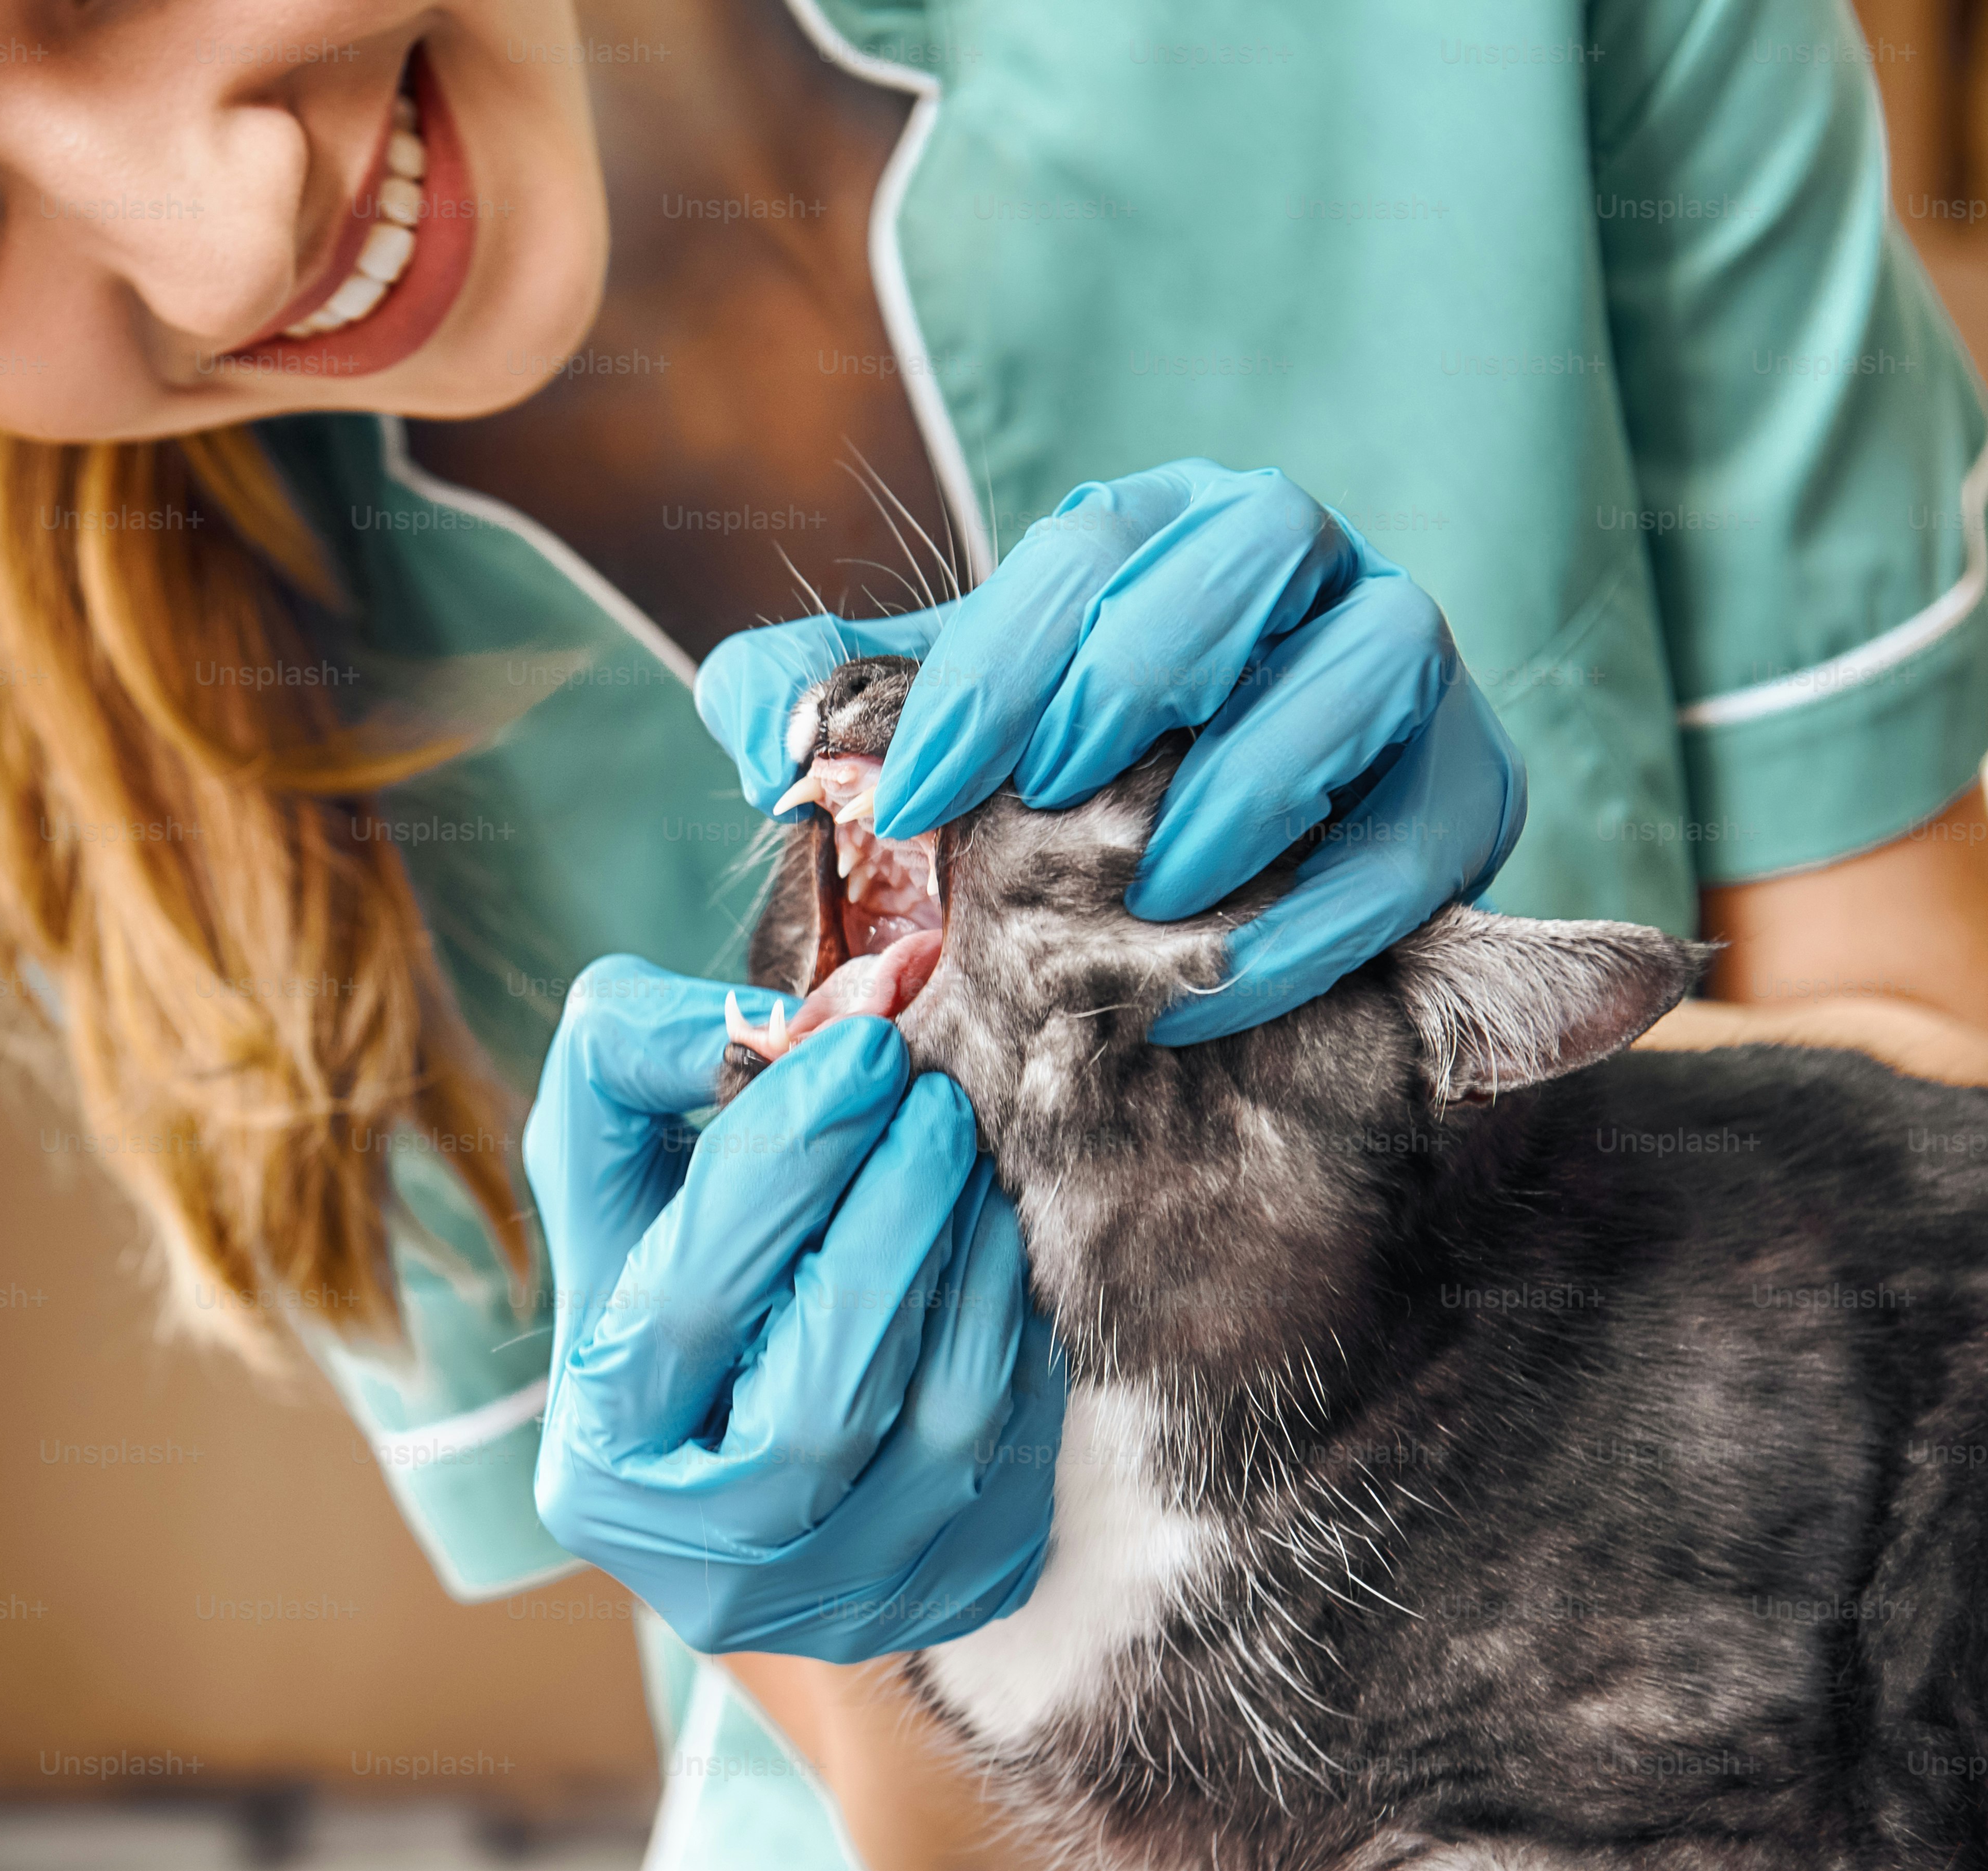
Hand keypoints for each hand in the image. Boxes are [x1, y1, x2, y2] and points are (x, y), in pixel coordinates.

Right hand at [520, 956, 1063, 1660]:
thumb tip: (785, 1018)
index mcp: (597, 1448)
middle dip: (896, 1219)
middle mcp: (698, 1555)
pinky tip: (1000, 1259)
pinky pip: (1016, 1467)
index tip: (863, 1044)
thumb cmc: (672, 1264)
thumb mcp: (616, 1157)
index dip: (785, 1160)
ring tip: (972, 1168)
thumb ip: (642, 1055)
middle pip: (817, 1395)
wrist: (741, 1434)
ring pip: (936, 1432)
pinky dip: (1020, 1345)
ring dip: (975, 1273)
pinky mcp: (944, 1599)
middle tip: (937, 1101)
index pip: (688, 1299)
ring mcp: (830, 1598)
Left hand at [695, 458, 1526, 1042]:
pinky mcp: (1468, 785)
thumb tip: (756, 737)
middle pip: (1253, 550)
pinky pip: (1426, 833)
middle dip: (1143, 670)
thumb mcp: (928, 740)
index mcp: (1157, 528)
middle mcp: (1294, 564)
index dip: (993, 668)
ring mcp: (1402, 661)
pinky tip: (1216, 988)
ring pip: (1370, 667)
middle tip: (1047, 803)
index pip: (1087, 545)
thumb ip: (819, 711)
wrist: (1187, 900)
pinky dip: (1330, 915)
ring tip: (1153, 891)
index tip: (908, 798)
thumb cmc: (1043, 796)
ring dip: (1253, 780)